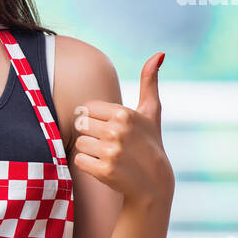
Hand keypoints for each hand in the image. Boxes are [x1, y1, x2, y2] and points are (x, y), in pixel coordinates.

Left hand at [70, 53, 173, 205]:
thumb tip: (159, 54)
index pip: (87, 108)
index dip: (95, 118)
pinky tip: (105, 167)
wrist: (154, 183)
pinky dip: (88, 165)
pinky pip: (78, 160)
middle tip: (108, 143)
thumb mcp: (151, 112)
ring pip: (79, 143)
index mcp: (125, 113)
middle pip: (80, 125)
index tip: (110, 128)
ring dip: (89, 150)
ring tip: (109, 155)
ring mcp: (111, 152)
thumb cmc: (149, 142)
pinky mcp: (104, 171)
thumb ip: (149, 82)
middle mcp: (117, 131)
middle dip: (91, 134)